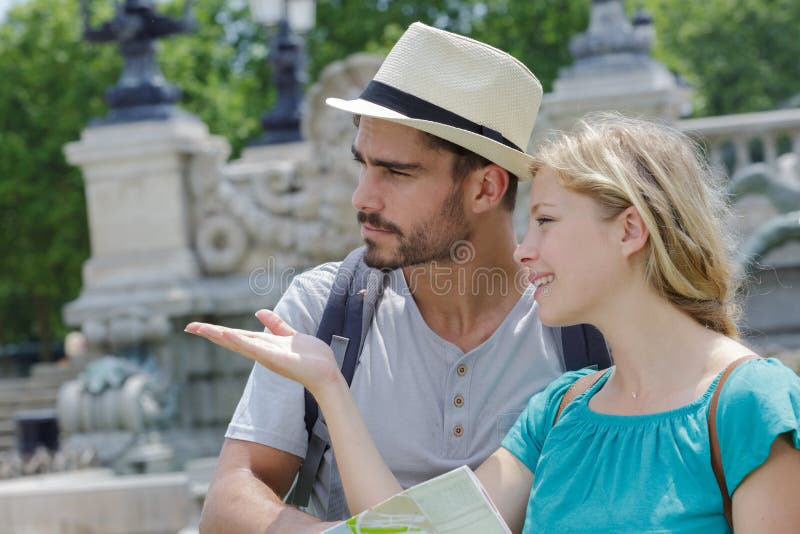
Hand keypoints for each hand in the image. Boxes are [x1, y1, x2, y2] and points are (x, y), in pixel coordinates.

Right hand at [185, 310, 340, 394]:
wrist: (326, 373)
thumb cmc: (311, 358)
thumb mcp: (291, 335)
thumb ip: (276, 325)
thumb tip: (258, 312)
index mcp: (264, 346)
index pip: (237, 335)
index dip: (218, 330)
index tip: (198, 326)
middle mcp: (261, 352)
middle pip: (232, 339)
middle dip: (211, 333)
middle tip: (189, 327)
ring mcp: (267, 356)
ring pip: (239, 343)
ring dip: (220, 335)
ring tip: (201, 328)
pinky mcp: (275, 358)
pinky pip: (255, 348)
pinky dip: (240, 342)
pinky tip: (227, 335)